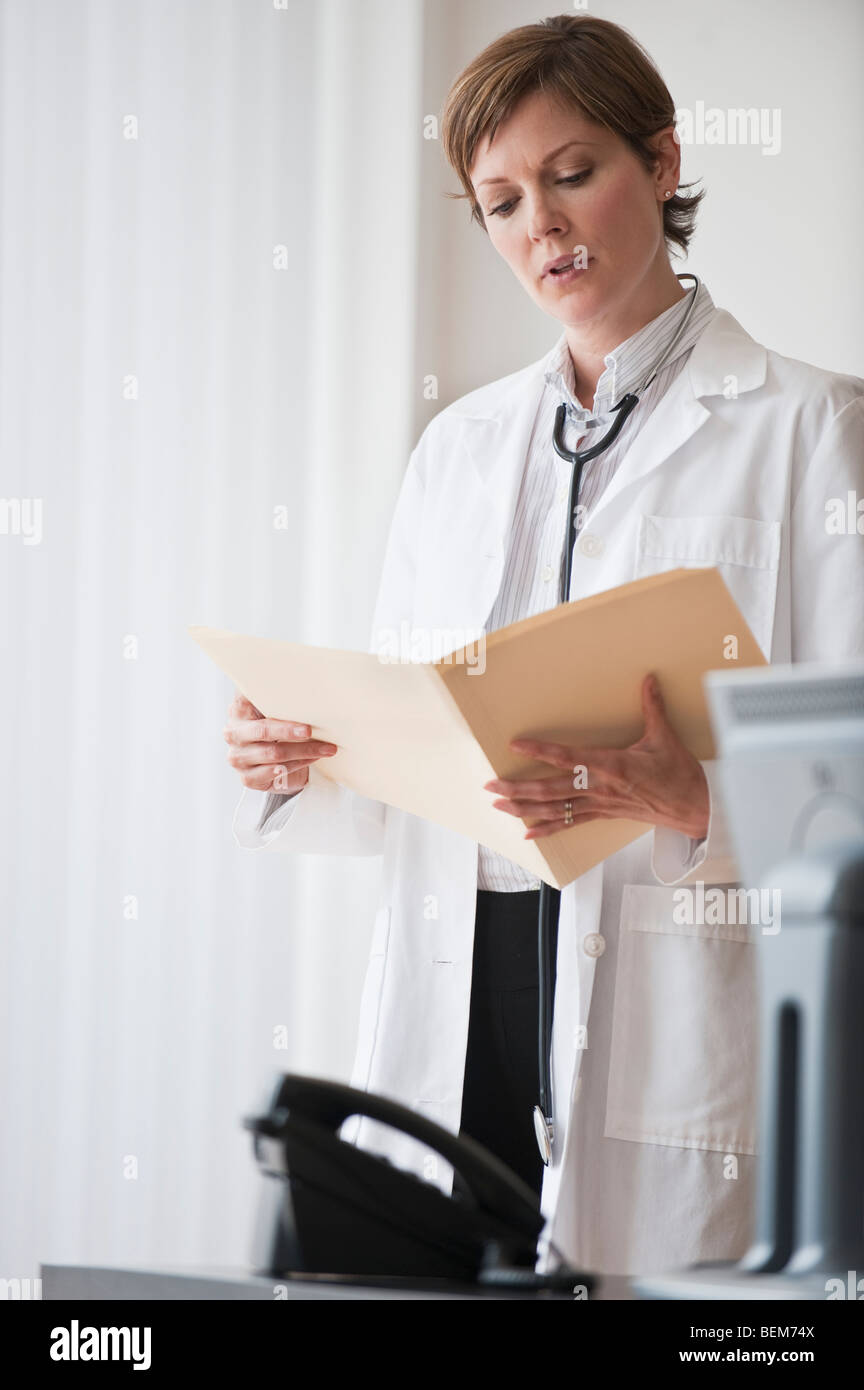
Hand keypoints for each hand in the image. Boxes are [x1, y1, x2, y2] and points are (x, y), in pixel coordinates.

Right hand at [223, 690, 337, 793]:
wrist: (273, 763)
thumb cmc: (277, 730)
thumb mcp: (277, 711)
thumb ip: (282, 698)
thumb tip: (308, 679)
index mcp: (238, 710)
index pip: (250, 700)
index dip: (269, 698)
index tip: (292, 697)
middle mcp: (234, 733)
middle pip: (263, 731)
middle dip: (289, 731)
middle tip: (311, 730)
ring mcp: (238, 757)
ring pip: (274, 754)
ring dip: (304, 751)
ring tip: (326, 748)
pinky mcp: (247, 778)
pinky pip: (274, 773)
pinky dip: (296, 766)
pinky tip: (310, 760)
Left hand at [483, 673, 708, 841]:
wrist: (694, 808)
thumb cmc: (679, 775)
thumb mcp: (664, 737)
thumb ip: (651, 707)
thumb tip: (648, 679)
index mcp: (611, 765)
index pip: (568, 757)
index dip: (540, 751)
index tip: (516, 745)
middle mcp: (600, 787)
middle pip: (551, 789)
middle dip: (518, 788)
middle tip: (490, 784)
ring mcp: (599, 804)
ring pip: (555, 809)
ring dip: (524, 808)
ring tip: (498, 804)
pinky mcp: (603, 815)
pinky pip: (570, 824)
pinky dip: (547, 829)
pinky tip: (527, 833)